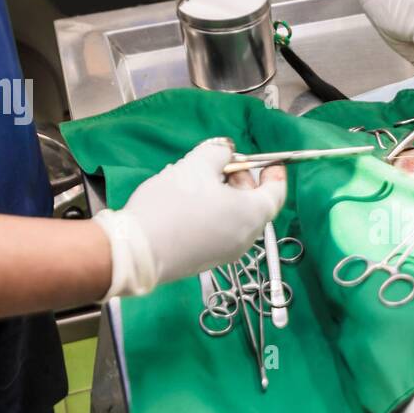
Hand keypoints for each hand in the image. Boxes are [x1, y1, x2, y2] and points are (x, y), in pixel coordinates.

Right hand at [92, 138, 285, 299]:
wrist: (137, 252)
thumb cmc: (173, 204)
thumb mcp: (196, 165)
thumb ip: (218, 152)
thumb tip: (227, 151)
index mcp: (252, 214)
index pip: (277, 192)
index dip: (274, 172)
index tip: (268, 160)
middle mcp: (246, 238)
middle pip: (255, 204)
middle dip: (241, 179)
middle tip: (220, 164)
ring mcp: (227, 253)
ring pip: (235, 216)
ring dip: (223, 194)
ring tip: (196, 179)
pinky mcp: (207, 261)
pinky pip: (220, 230)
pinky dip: (213, 212)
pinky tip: (186, 201)